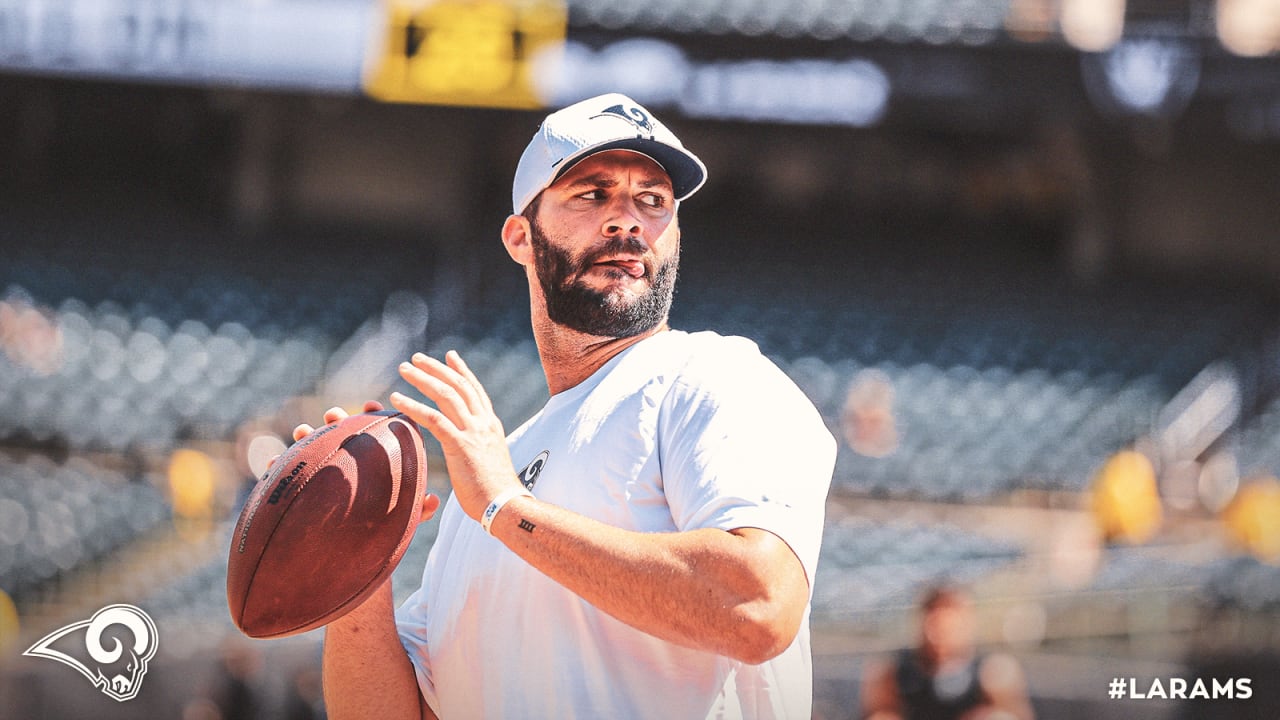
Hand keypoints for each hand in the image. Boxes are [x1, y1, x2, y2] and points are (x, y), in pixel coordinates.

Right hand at [282, 400, 440, 522]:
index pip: (373, 428)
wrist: (354, 553)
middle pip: (340, 431)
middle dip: (337, 418)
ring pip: (310, 446)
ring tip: (302, 431)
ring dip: (305, 434)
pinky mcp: (300, 487)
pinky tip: (271, 466)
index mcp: (371, 459)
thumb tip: (435, 500)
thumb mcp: (403, 519)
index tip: (372, 405)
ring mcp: (321, 471)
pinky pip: (283, 474)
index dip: (372, 414)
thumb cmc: (382, 528)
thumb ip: (418, 509)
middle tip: (335, 415)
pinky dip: (275, 467)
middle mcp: (345, 460)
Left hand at [389, 350, 520, 521]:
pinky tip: (397, 398)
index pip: (475, 391)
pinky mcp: (460, 445)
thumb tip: (469, 453)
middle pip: (458, 386)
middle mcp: (483, 423)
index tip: (450, 356)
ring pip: (446, 395)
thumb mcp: (489, 462)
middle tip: (417, 358)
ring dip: (423, 379)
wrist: (505, 505)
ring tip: (404, 369)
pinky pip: (433, 419)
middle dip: (437, 368)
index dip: (462, 371)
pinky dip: (413, 406)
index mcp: (490, 426)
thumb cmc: (494, 493)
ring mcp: (473, 432)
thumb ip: (478, 449)